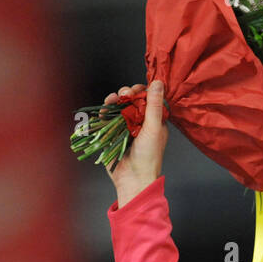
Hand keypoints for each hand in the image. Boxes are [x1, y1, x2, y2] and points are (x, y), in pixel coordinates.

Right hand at [107, 80, 168, 207]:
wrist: (133, 178)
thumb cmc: (148, 157)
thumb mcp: (154, 128)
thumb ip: (154, 105)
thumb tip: (158, 82)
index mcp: (155, 121)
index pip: (148, 98)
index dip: (141, 91)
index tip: (135, 90)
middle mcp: (141, 122)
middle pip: (132, 100)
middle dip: (127, 94)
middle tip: (124, 94)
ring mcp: (126, 127)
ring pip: (119, 107)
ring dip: (115, 100)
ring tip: (113, 99)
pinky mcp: (113, 133)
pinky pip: (108, 118)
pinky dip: (105, 111)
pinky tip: (104, 109)